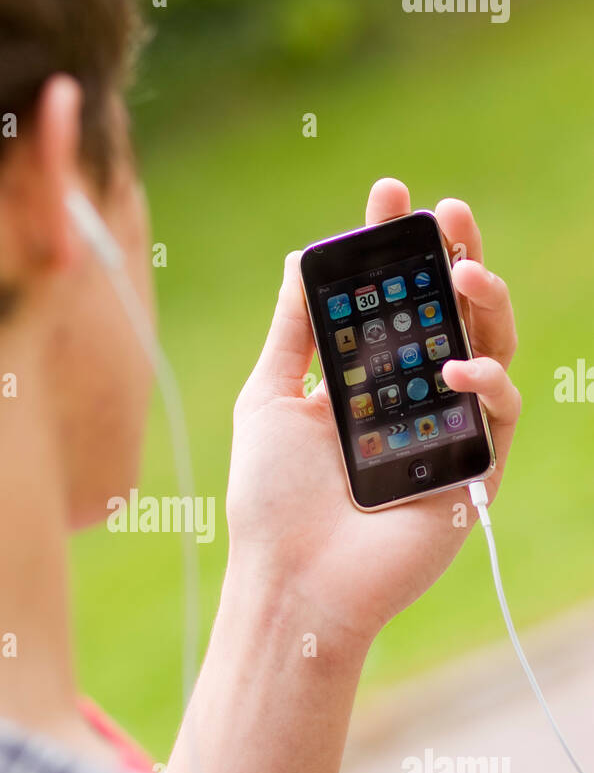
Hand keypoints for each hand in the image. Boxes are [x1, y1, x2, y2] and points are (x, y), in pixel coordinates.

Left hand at [226, 178, 520, 647]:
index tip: (390, 192)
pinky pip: (501, 411)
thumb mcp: (270, 400)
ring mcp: (447, 431)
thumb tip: (302, 256)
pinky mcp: (476, 470)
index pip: (390, 299)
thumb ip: (292, 332)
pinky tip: (455, 369)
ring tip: (463, 267)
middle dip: (454, 255)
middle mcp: (410, 398)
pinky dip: (486, 381)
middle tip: (446, 213)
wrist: (293, 580)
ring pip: (490, 348)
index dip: (394, 246)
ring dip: (485, 301)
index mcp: (362, 379)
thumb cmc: (272, 500)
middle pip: (449, 312)